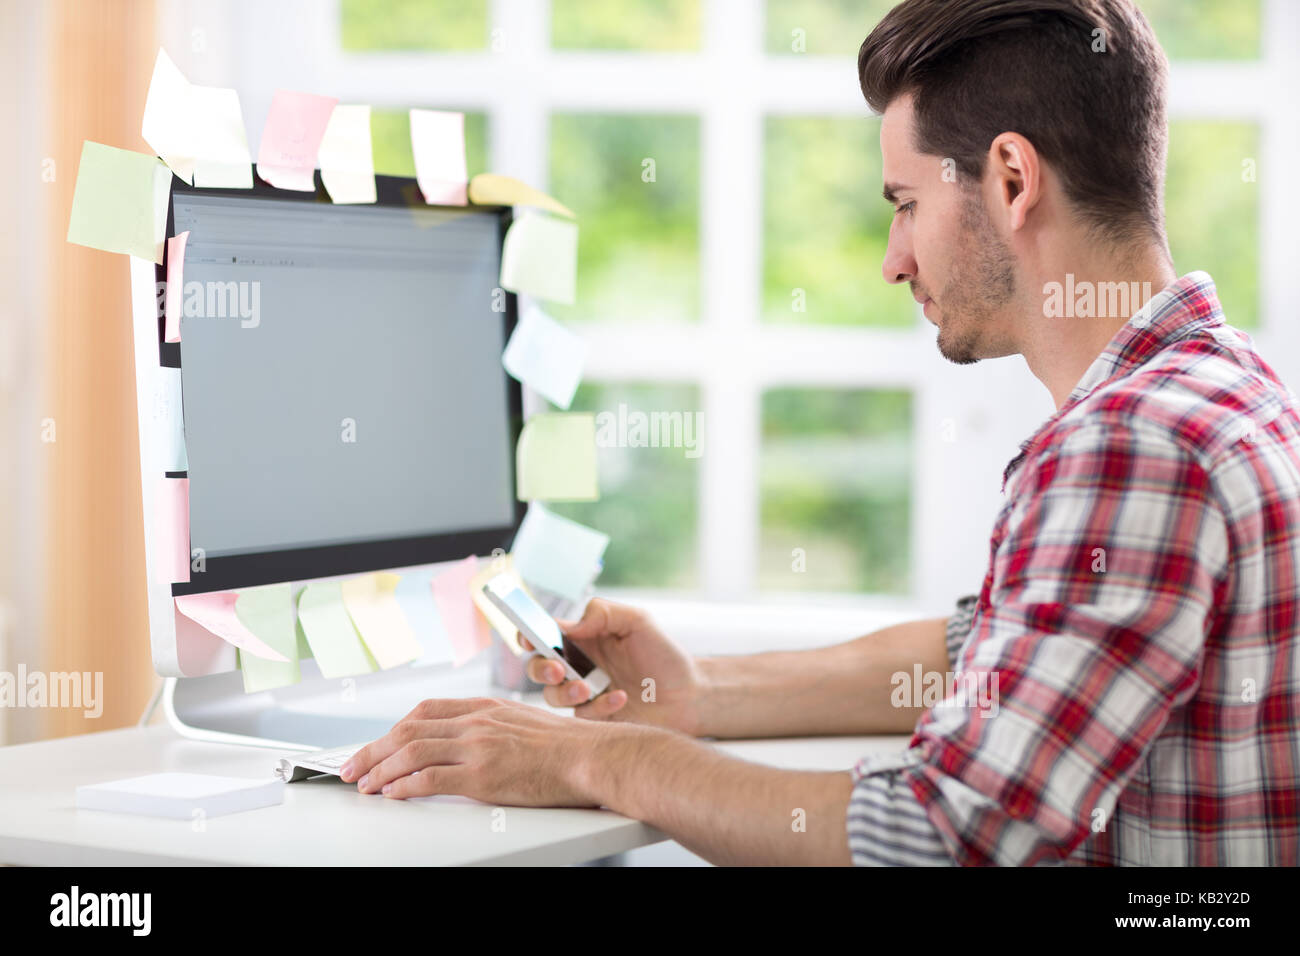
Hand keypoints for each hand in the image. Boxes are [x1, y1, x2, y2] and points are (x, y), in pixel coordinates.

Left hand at [339, 696, 613, 804]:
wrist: (592, 756)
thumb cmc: (569, 746)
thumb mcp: (524, 722)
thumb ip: (493, 727)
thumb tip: (468, 743)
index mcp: (486, 706)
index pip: (425, 710)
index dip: (394, 728)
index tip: (378, 743)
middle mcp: (477, 721)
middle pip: (408, 730)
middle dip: (373, 750)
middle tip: (353, 766)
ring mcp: (478, 746)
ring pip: (412, 752)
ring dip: (380, 769)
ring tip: (364, 784)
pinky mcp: (483, 776)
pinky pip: (431, 779)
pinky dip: (405, 786)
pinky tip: (392, 794)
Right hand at [523, 598, 705, 734]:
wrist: (690, 695)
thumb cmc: (664, 655)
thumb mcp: (638, 622)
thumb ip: (603, 613)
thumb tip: (569, 625)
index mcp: (585, 638)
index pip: (547, 633)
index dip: (530, 634)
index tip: (528, 639)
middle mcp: (579, 665)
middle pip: (539, 667)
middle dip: (540, 669)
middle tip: (557, 671)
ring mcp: (585, 694)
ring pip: (552, 695)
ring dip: (564, 692)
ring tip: (587, 689)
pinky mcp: (594, 719)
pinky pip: (580, 715)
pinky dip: (597, 707)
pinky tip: (620, 698)